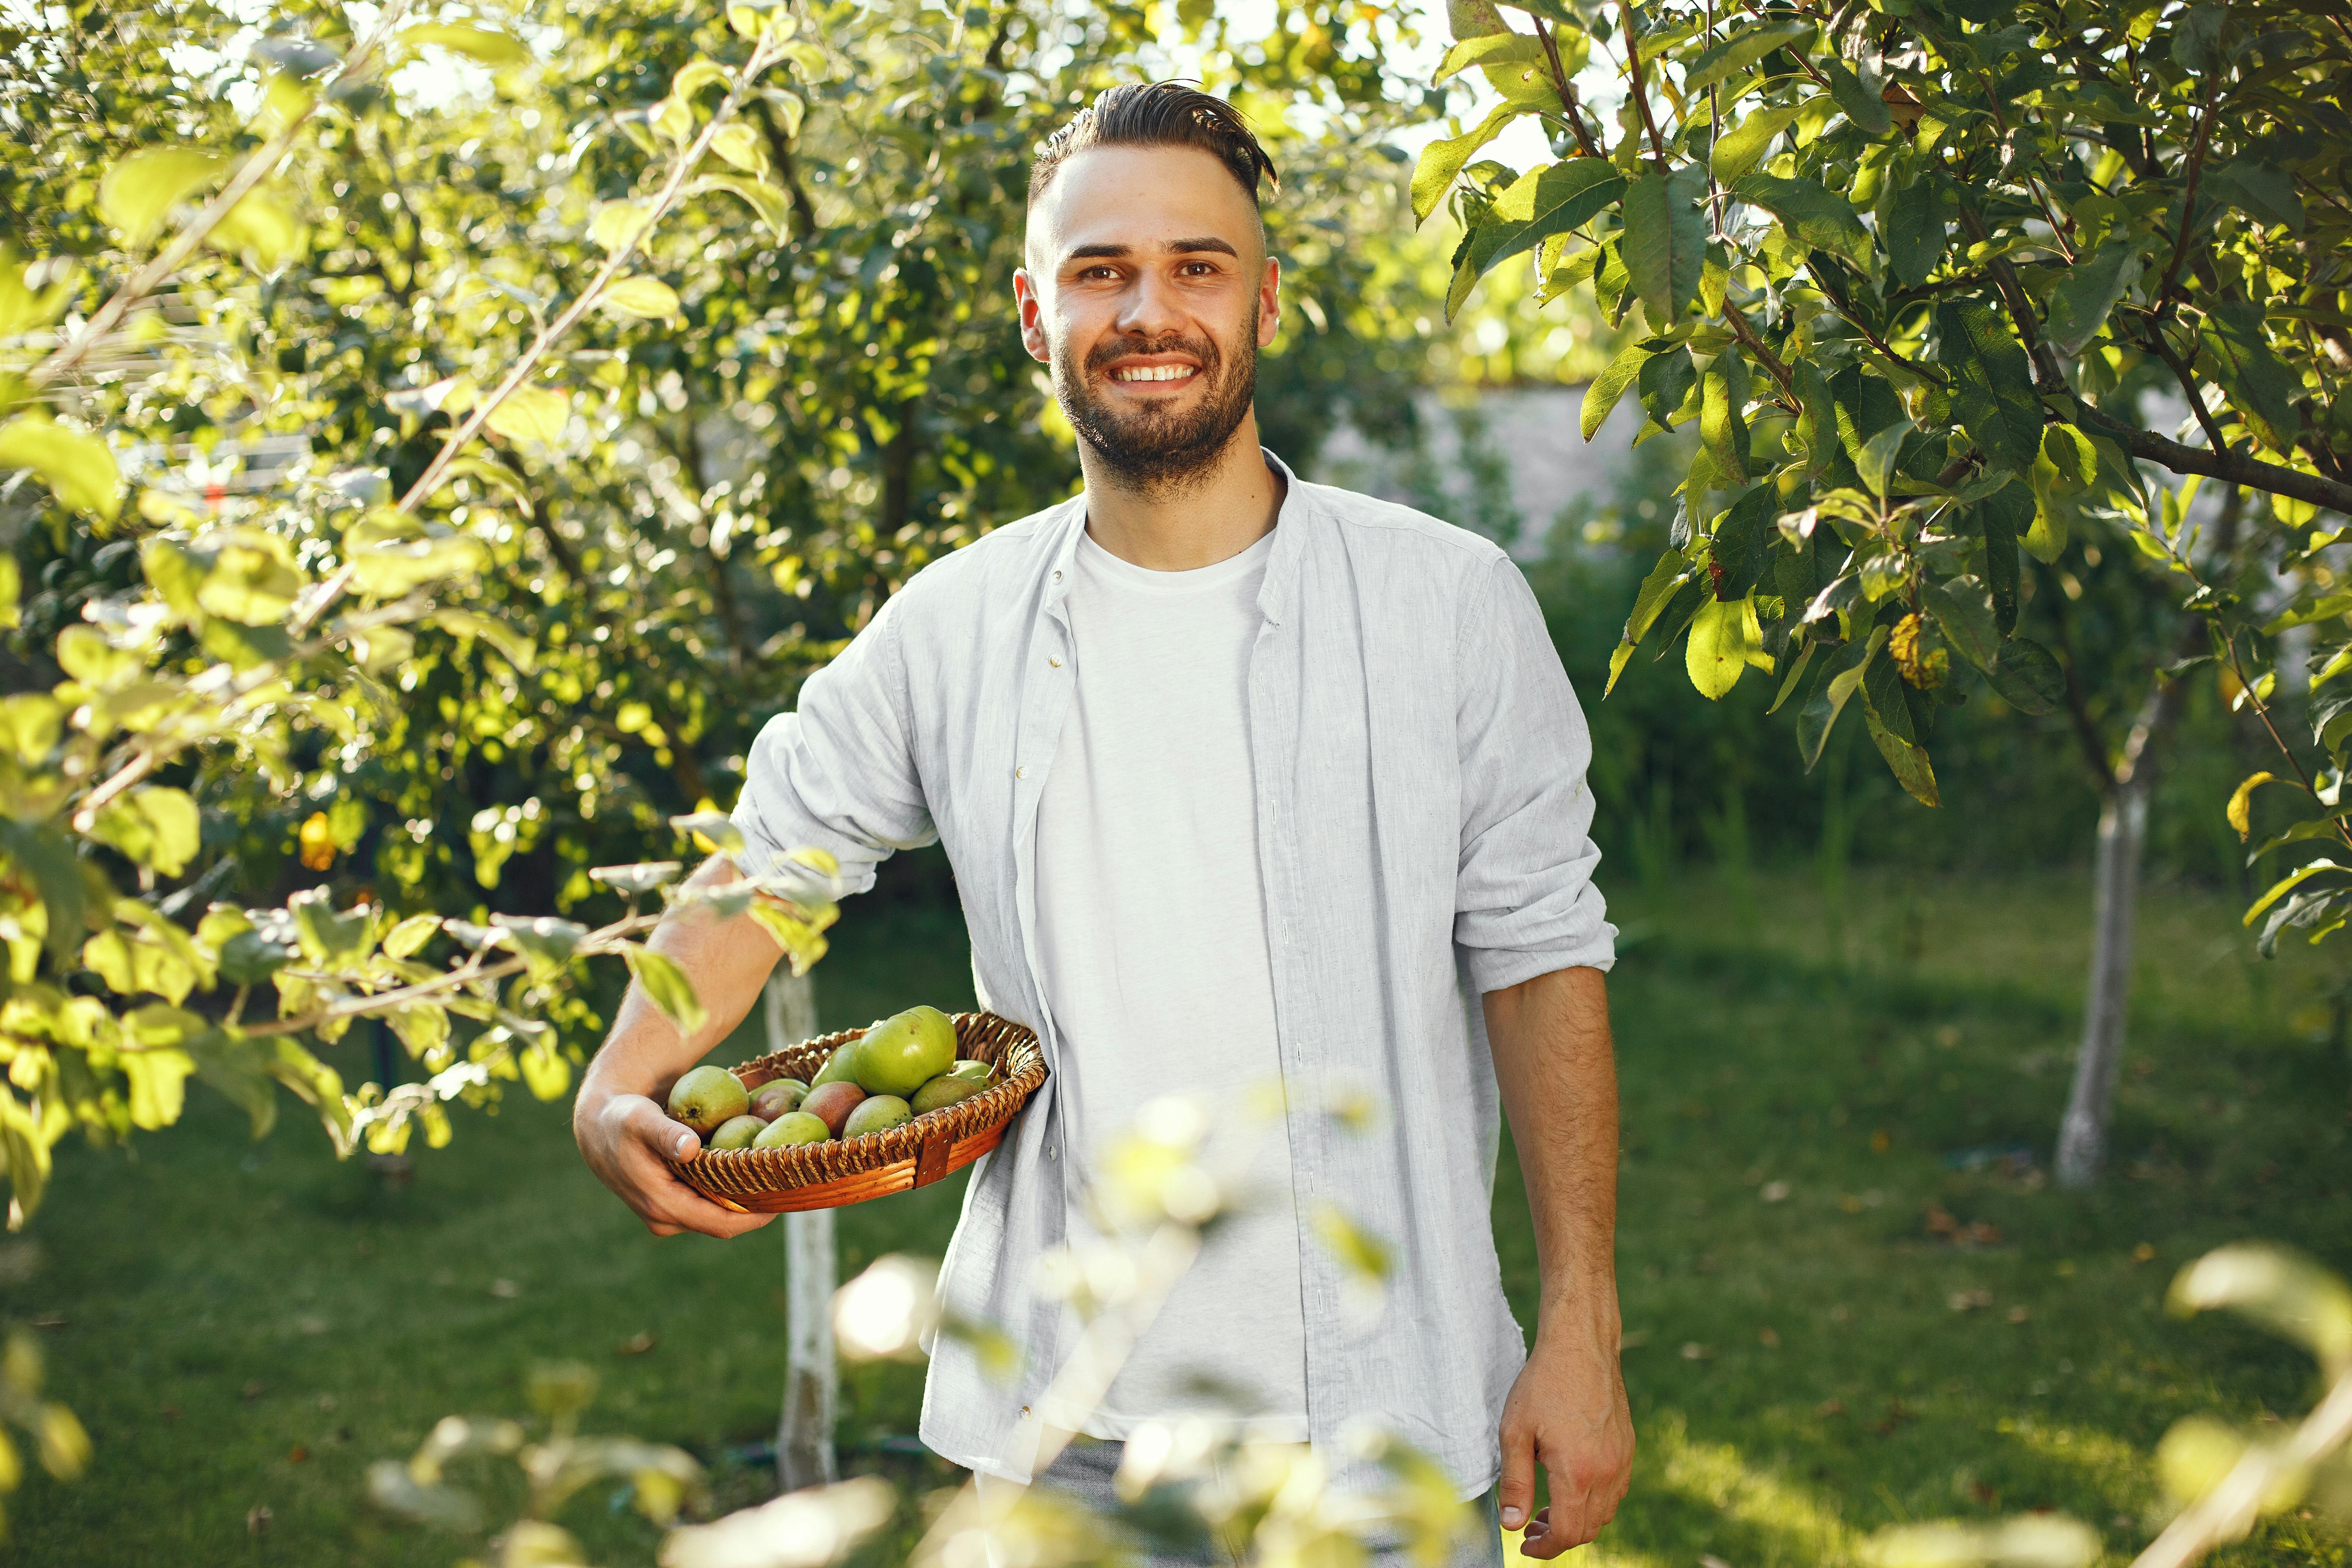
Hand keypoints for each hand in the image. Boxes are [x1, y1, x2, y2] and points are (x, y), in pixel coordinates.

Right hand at [574, 1088, 776, 1238]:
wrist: (599, 1125)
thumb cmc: (622, 1119)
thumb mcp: (642, 1120)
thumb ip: (666, 1134)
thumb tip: (689, 1149)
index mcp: (662, 1205)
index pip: (720, 1222)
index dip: (756, 1216)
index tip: (786, 1197)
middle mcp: (664, 1218)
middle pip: (723, 1223)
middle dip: (756, 1209)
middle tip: (790, 1185)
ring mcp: (666, 1215)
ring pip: (716, 1216)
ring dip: (743, 1202)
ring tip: (774, 1179)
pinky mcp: (669, 1206)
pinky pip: (707, 1206)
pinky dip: (728, 1195)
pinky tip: (749, 1175)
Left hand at [1496, 1314, 1634, 1556]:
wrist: (1581, 1345)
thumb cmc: (1543, 1384)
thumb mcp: (1515, 1432)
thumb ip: (1515, 1483)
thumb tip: (1512, 1524)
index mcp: (1578, 1472)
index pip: (1568, 1532)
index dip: (1545, 1547)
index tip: (1524, 1544)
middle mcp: (1607, 1472)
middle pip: (1588, 1528)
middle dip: (1559, 1536)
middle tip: (1530, 1526)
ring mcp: (1622, 1460)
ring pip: (1605, 1512)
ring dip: (1578, 1520)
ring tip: (1547, 1508)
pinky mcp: (1628, 1447)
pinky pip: (1616, 1490)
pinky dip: (1595, 1501)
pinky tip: (1571, 1485)